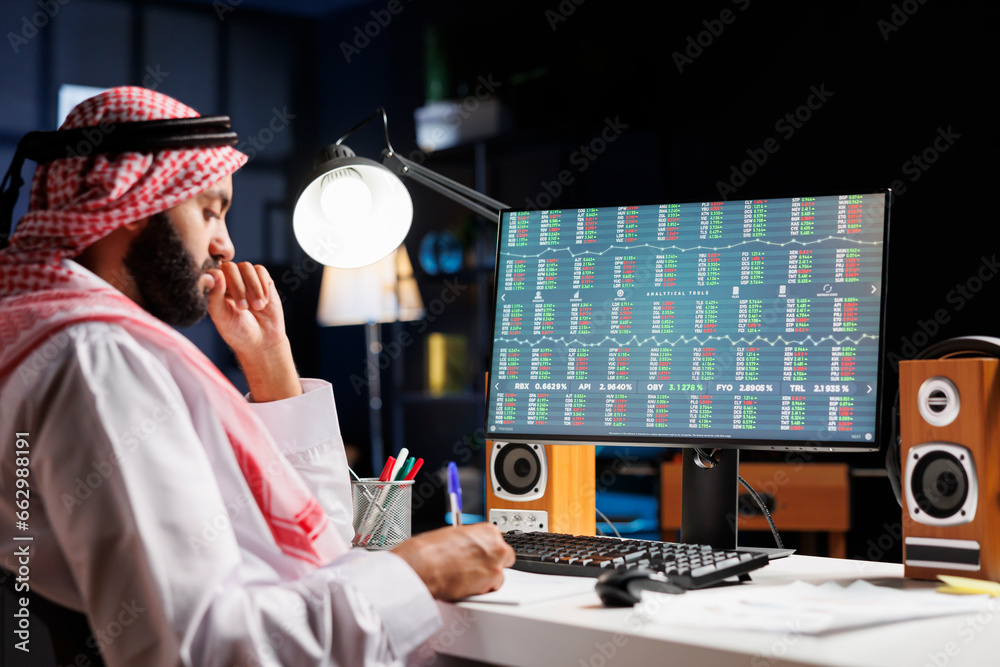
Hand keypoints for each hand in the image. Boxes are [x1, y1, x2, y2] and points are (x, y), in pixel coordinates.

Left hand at [207, 261, 284, 354]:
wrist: (262, 342)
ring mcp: (247, 279)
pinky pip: (261, 271)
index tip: (227, 297)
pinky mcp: (264, 280)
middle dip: (239, 287)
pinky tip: (264, 301)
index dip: (220, 279)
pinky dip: (263, 286)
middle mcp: (229, 281)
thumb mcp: (222, 317)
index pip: (213, 271)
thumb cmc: (237, 331)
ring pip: (247, 267)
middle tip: (244, 308)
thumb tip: (216, 273)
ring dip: (253, 288)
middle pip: (231, 267)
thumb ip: (215, 295)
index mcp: (215, 289)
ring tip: (257, 307)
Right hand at [392, 524, 515, 600]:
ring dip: (487, 577)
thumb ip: (470, 540)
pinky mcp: (491, 583)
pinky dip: (482, 589)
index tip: (481, 554)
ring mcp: (495, 566)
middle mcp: (496, 547)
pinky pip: (492, 589)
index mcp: (487, 531)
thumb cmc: (431, 550)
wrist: (423, 566)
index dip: (488, 549)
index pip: (498, 540)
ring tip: (468, 578)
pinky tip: (468, 585)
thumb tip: (471, 546)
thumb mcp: (453, 534)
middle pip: (505, 557)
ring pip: (500, 574)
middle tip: (477, 567)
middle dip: (493, 562)